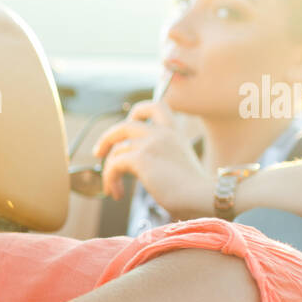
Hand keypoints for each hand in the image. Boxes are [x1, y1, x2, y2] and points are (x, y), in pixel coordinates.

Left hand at [92, 99, 215, 218]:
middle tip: (98, 153)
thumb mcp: (179, 163)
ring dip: (109, 171)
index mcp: (174, 132)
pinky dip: (109, 179)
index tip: (126, 126)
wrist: (203, 196)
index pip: (155, 105)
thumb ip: (162, 155)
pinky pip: (113, 164)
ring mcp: (151, 142)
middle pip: (124, 125)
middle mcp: (162, 132)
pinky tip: (116, 193)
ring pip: (116, 150)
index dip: (136, 112)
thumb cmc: (194, 189)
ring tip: (113, 189)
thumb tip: (136, 164)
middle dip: (107, 138)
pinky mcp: (141, 157)